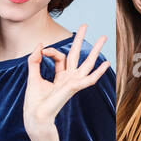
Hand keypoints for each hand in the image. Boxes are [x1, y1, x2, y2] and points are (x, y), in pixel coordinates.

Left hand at [23, 24, 110, 138]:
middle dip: (81, 39)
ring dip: (96, 50)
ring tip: (104, 37)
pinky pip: (90, 79)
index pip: (61, 57)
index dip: (52, 51)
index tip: (42, 49)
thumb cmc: (35, 101)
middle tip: (85, 24)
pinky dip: (99, 72)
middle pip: (78, 55)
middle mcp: (70, 78)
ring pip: (88, 63)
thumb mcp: (33, 76)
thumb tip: (40, 45)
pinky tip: (107, 63)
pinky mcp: (74, 88)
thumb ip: (35, 60)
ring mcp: (74, 82)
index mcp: (61, 76)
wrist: (36, 115)